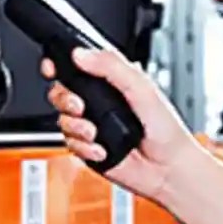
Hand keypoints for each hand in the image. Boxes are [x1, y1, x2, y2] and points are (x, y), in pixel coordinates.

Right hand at [44, 48, 203, 203]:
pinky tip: (103, 149)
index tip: (53, 68)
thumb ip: (112, 67)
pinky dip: (84, 148)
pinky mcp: (89, 148)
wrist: (168, 169)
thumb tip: (82, 54)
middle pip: (61, 92)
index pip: (78, 65)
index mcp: (112, 81)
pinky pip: (70, 144)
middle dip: (65, 100)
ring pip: (62, 120)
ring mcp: (93, 125)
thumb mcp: (142, 88)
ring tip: (96, 133)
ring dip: (76, 128)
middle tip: (81, 107)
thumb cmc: (166, 130)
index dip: (60, 64)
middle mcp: (100, 102)